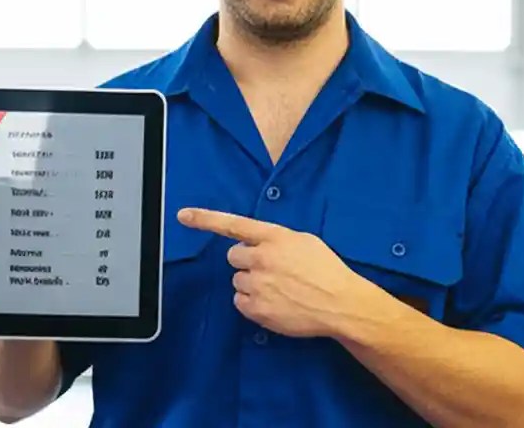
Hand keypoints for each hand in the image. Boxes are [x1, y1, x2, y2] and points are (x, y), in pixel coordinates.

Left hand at [177, 207, 375, 338]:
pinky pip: (240, 302)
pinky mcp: (256, 308)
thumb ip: (276, 238)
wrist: (340, 304)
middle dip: (246, 261)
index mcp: (274, 237)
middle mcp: (262, 258)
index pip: (233, 224)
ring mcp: (258, 284)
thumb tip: (257, 243)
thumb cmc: (326, 271)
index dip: (205, 219)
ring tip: (278, 289)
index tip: (183, 216)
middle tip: (269, 269)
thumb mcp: (304, 241)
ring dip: (251, 283)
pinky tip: (275, 302)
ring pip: (237, 280)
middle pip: (233, 256)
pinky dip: (253, 303)